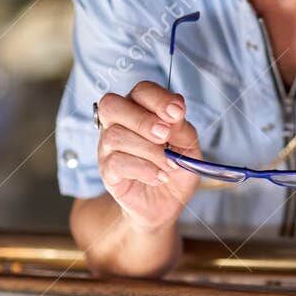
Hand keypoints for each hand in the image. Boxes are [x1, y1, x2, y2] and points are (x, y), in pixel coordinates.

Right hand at [96, 80, 202, 231]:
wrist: (166, 204)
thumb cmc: (175, 170)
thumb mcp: (189, 148)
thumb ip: (182, 128)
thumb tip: (175, 111)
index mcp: (140, 109)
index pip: (141, 91)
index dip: (158, 98)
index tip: (177, 113)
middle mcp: (119, 123)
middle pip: (112, 105)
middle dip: (142, 119)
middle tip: (165, 137)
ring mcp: (108, 146)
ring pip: (115, 136)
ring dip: (148, 150)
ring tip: (168, 165)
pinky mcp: (106, 170)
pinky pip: (116, 162)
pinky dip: (143, 169)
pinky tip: (159, 176)